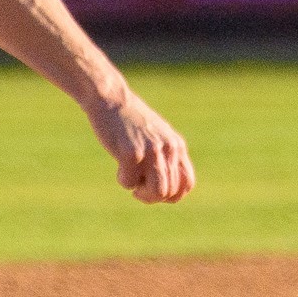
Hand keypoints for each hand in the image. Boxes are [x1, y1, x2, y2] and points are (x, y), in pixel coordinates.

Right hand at [85, 90, 194, 204]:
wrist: (110, 99)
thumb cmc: (130, 121)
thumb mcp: (156, 137)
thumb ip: (166, 157)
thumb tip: (168, 192)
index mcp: (177, 146)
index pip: (187, 184)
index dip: (171, 195)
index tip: (154, 189)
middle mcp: (169, 148)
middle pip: (170, 192)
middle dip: (152, 197)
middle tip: (137, 187)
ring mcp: (151, 150)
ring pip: (157, 192)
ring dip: (142, 194)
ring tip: (131, 181)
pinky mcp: (131, 152)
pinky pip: (130, 183)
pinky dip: (123, 180)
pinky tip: (119, 167)